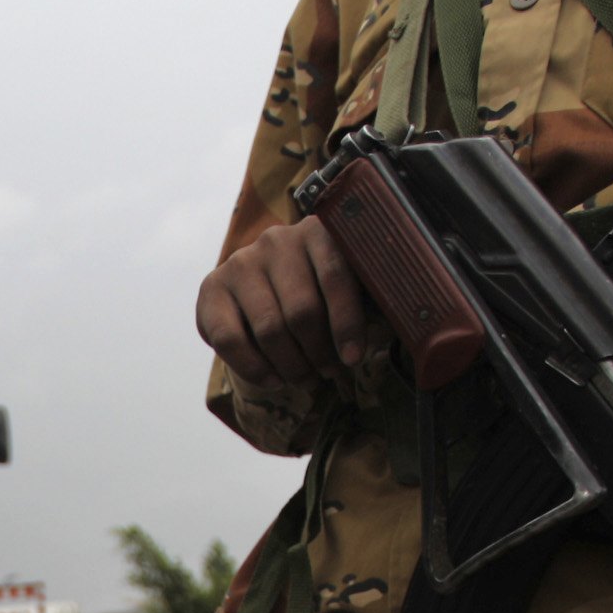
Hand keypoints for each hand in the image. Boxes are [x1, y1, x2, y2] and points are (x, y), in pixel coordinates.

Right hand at [195, 216, 367, 389]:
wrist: (262, 286)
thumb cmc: (317, 290)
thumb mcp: (348, 286)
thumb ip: (368, 299)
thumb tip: (401, 326)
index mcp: (316, 231)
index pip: (334, 276)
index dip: (346, 323)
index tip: (353, 359)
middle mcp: (276, 241)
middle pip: (301, 310)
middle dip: (318, 352)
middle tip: (328, 374)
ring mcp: (240, 262)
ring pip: (269, 328)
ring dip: (291, 365)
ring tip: (305, 379)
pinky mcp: (211, 288)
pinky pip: (230, 339)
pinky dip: (255, 369)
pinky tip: (274, 381)